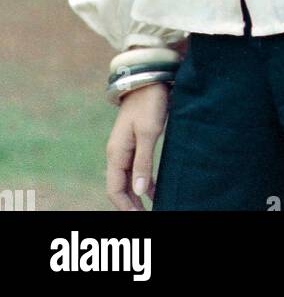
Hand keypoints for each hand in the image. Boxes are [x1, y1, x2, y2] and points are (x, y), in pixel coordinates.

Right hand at [106, 81, 169, 210]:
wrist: (150, 78)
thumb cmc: (149, 103)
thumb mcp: (148, 132)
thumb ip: (143, 162)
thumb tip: (139, 191)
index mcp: (116, 152)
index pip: (115, 189)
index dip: (125, 206)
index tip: (140, 218)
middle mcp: (118, 152)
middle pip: (120, 186)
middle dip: (131, 204)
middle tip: (147, 217)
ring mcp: (127, 147)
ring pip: (129, 179)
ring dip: (138, 195)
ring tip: (152, 209)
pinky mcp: (137, 141)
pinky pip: (137, 168)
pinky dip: (144, 181)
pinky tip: (155, 190)